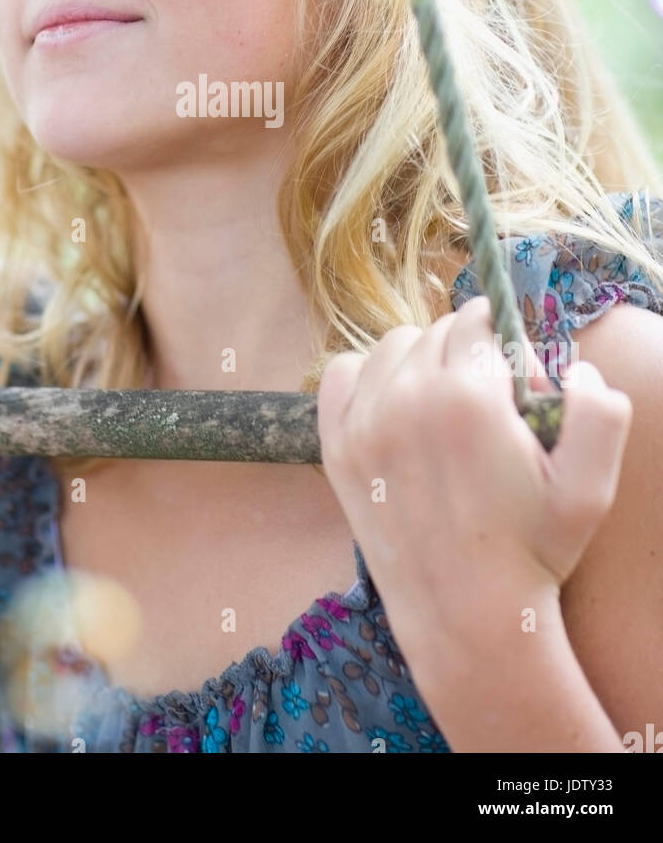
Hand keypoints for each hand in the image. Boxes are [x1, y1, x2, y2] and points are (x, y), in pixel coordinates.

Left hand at [316, 295, 632, 625]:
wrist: (467, 617)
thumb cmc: (534, 551)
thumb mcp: (589, 486)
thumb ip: (599, 412)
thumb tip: (575, 368)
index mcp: (468, 395)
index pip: (478, 319)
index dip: (504, 345)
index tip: (514, 382)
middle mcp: (407, 397)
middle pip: (437, 332)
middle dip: (467, 355)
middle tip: (486, 408)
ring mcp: (364, 420)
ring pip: (392, 347)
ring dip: (420, 362)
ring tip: (441, 408)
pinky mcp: (337, 445)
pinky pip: (341, 373)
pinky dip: (365, 377)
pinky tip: (391, 406)